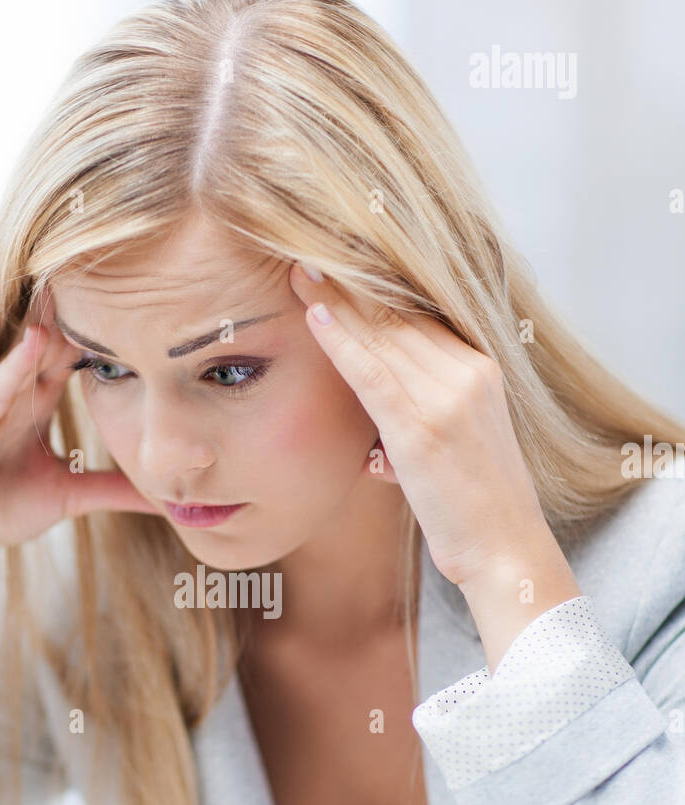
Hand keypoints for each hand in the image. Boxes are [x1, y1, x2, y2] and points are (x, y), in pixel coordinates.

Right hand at [0, 303, 157, 599]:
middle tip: (117, 273)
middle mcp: (13, 394)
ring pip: (25, 355)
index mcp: (36, 402)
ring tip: (79, 281)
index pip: (74, 355)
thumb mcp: (69, 496)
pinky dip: (15, 366)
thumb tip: (161, 497)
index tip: (143, 305)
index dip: (104, 331)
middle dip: (80, 310)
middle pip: (52, 342)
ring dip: (50, 321)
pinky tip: (36, 341)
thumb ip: (112, 489)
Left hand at [288, 262, 555, 590]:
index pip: (419, 318)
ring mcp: (447, 400)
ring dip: (336, 302)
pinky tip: (316, 318)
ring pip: (383, 337)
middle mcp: (468, 374)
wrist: (505, 550)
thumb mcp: (456, 447)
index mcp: (480, 371)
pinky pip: (374, 375)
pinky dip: (342, 343)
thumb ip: (421, 419)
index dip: (374, 291)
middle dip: (349, 284)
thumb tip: (375, 431)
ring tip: (300, 272)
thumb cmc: (474, 509)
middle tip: (306, 254)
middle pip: (399, 317)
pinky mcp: (423, 431)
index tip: (339, 266)